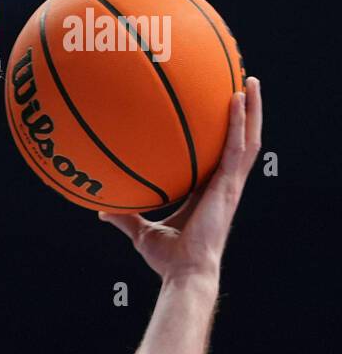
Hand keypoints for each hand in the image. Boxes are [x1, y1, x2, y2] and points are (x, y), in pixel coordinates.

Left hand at [98, 75, 262, 281]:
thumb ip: (125, 217)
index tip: (218, 113)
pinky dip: (239, 122)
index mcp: (208, 192)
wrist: (184, 272)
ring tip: (251, 80)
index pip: (218, 157)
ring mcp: (230, 185)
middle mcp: (223, 185)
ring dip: (252, 109)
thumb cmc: (168, 259)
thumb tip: (101, 209)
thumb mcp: (142, 233)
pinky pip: (237, 147)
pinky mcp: (229, 187)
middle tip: (244, 84)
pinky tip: (237, 98)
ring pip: (249, 139)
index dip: (222, 135)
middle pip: (241, 142)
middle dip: (246, 114)